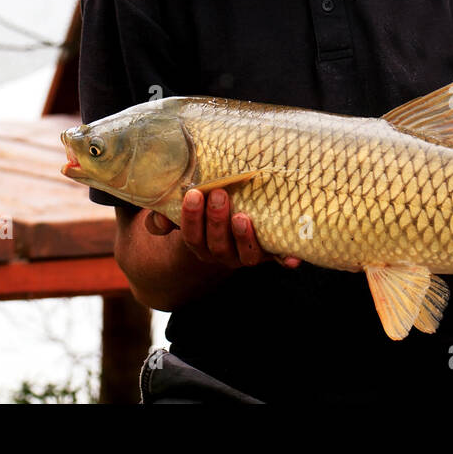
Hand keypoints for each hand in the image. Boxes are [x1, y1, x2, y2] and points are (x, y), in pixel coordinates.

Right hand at [146, 188, 300, 269]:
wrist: (227, 232)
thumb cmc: (204, 212)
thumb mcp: (184, 209)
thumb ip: (165, 212)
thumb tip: (158, 221)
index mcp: (199, 244)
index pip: (191, 236)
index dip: (191, 218)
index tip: (193, 194)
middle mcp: (222, 254)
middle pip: (217, 245)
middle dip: (216, 221)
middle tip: (219, 194)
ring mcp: (246, 255)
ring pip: (245, 256)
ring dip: (243, 238)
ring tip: (243, 217)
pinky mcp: (269, 253)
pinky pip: (278, 259)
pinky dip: (286, 259)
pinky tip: (294, 257)